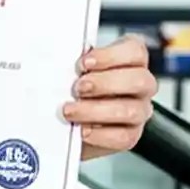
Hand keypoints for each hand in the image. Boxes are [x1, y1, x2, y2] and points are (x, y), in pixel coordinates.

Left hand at [62, 36, 157, 160]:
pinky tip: (82, 130)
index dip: (111, 56)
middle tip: (77, 88)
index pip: (135, 51)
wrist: (65, 122)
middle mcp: (140, 85)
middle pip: (139, 80)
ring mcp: (138, 111)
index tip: (83, 63)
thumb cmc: (70, 88)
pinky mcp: (130, 135)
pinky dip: (100, 134)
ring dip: (96, 110)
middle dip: (105, 83)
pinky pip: (123, 137)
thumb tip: (49, 58)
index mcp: (129, 61)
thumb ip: (69, 62)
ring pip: (130, 110)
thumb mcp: (70, 70)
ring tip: (70, 110)